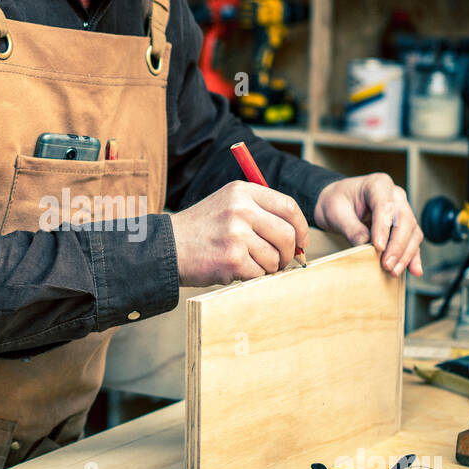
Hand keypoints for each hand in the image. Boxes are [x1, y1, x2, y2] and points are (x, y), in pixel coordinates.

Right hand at [171, 180, 310, 286]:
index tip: (301, 241)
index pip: (288, 206)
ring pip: (274, 258)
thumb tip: (298, 234)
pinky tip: (234, 269)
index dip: (300, 227)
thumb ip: (260, 211)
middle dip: (289, 253)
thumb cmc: (201, 230)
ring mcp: (236, 233)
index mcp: (242, 191)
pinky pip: (259, 273)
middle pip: (287, 234)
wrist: (167, 248)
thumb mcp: (227, 204)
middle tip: (281, 261)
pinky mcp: (232, 258)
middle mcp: (240, 208)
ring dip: (267, 267)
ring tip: (247, 263)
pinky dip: (251, 276)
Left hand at [313, 173, 422, 277]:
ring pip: (412, 232)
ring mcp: (402, 210)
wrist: (337, 202)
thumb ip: (352, 228)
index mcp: (378, 184)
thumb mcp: (336, 212)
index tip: (378, 247)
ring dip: (405, 254)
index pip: (386, 205)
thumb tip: (365, 247)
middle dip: (397, 245)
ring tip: (393, 271)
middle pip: (405, 220)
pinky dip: (413, 256)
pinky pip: (412, 241)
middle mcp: (395, 196)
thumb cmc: (336, 202)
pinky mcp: (402, 226)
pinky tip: (414, 270)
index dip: (384, 227)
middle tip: (386, 264)